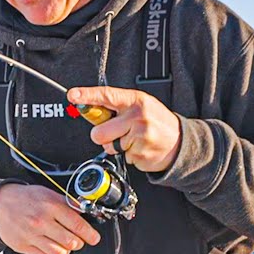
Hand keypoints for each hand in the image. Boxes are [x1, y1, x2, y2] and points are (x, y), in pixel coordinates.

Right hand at [0, 183, 100, 253]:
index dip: (90, 234)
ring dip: (65, 249)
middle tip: (77, 239)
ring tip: (62, 242)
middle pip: (72, 242)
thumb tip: (84, 214)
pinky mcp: (23, 246)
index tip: (94, 238)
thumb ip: (66, 204)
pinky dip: (50, 253)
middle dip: (78, 242)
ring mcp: (31, 235)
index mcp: (50, 206)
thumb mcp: (48, 193)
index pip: (78, 225)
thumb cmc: (25, 198)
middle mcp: (41, 222)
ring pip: (60, 252)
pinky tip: (48, 244)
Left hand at [66, 86, 181, 172]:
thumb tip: (89, 111)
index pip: (107, 96)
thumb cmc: (156, 121)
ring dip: (118, 146)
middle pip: (99, 133)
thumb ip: (116, 107)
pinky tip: (141, 148)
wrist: (181, 142)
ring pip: (110, 148)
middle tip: (117, 132)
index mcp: (135, 101)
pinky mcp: (141, 155)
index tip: (73, 95)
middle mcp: (138, 117)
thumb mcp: (140, 106)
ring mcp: (140, 137)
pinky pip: (123, 158)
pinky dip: (130, 155)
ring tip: (134, 139)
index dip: (87, 96)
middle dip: (103, 136)